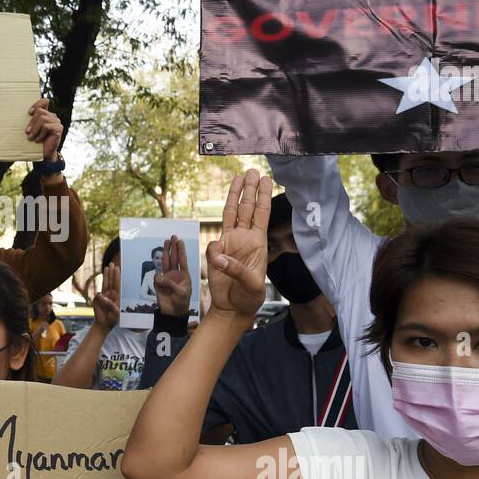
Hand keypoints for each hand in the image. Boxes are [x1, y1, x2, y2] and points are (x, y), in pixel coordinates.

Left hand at [25, 99, 61, 162]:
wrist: (44, 153)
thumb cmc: (36, 141)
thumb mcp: (32, 128)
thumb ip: (31, 120)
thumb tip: (26, 113)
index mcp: (46, 114)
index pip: (44, 101)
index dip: (37, 104)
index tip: (29, 113)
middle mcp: (53, 116)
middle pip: (40, 111)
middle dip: (32, 122)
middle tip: (27, 132)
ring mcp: (57, 122)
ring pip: (43, 119)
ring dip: (35, 129)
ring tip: (31, 138)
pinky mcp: (59, 128)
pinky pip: (46, 127)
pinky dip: (40, 134)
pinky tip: (38, 140)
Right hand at [93, 262, 120, 328]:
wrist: (104, 324)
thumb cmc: (112, 319)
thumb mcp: (116, 314)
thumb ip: (110, 305)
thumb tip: (102, 296)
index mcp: (117, 297)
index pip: (117, 284)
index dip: (117, 276)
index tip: (117, 269)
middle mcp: (111, 294)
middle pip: (111, 281)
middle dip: (112, 272)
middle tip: (112, 264)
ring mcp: (104, 296)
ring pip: (105, 283)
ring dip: (106, 275)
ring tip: (106, 267)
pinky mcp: (97, 299)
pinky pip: (98, 295)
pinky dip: (100, 297)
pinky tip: (101, 301)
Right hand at [154, 236, 192, 317]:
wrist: (173, 313)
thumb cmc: (181, 303)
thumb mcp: (181, 293)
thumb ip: (170, 284)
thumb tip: (158, 276)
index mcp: (184, 275)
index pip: (182, 260)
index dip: (181, 250)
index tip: (180, 240)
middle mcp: (176, 274)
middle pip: (174, 258)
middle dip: (173, 247)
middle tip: (172, 236)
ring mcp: (167, 278)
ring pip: (165, 263)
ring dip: (165, 253)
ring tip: (165, 242)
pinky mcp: (159, 283)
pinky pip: (157, 277)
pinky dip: (157, 276)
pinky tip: (159, 278)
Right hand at [206, 169, 273, 318]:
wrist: (233, 307)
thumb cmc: (248, 297)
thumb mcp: (251, 285)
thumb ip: (235, 269)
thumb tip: (217, 255)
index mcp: (258, 242)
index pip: (261, 215)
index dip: (263, 197)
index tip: (266, 180)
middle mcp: (244, 238)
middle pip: (247, 208)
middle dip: (249, 189)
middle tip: (252, 171)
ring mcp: (229, 244)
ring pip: (231, 214)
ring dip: (235, 196)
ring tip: (238, 178)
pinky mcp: (216, 253)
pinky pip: (212, 244)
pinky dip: (214, 247)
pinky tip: (218, 258)